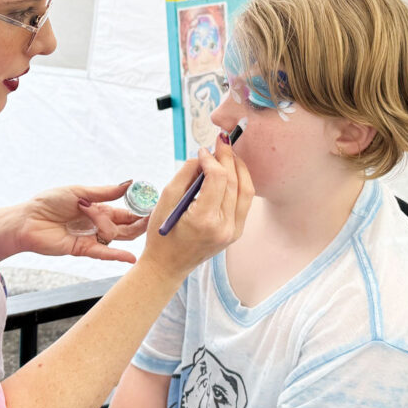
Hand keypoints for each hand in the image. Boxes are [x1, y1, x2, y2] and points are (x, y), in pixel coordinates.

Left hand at [20, 182, 148, 262]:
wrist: (27, 220)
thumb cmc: (48, 203)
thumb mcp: (79, 192)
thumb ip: (104, 192)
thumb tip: (128, 184)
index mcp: (98, 209)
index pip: (124, 211)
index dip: (138, 210)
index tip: (153, 207)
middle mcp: (97, 224)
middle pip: (125, 227)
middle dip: (139, 224)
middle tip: (154, 220)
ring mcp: (91, 238)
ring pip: (115, 236)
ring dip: (124, 230)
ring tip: (130, 224)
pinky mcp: (82, 249)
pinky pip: (103, 252)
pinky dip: (117, 255)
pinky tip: (131, 257)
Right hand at [141, 139, 252, 279]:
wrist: (168, 265)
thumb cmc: (162, 234)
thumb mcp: (166, 200)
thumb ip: (185, 174)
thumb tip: (203, 156)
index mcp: (204, 220)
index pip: (218, 178)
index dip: (212, 159)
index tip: (203, 149)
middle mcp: (224, 227)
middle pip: (234, 182)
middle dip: (228, 158)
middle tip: (220, 142)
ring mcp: (233, 232)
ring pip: (246, 191)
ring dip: (238, 168)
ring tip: (228, 153)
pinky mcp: (236, 233)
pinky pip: (244, 202)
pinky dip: (240, 183)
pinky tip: (231, 172)